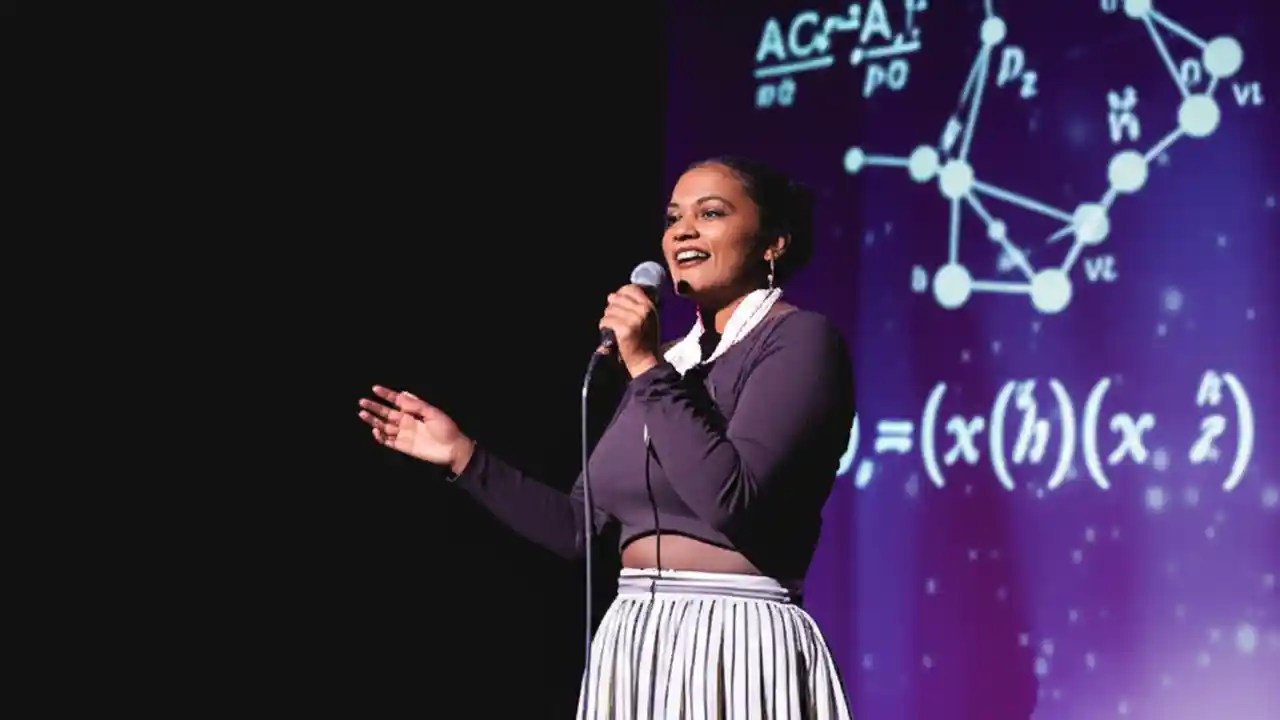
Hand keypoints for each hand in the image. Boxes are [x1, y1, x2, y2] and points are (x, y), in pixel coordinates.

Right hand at [357, 385, 473, 473]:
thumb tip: (401, 393)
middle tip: (362, 401)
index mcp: (414, 411)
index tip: (375, 388)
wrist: (452, 449)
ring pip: (384, 426)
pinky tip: (375, 431)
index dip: (386, 395)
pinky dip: (380, 437)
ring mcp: (404, 433)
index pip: (396, 400)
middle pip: (386, 413)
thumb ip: (416, 405)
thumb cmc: (445, 428)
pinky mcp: (403, 446)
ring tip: (362, 413)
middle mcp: (406, 421)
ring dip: (373, 420)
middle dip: (374, 407)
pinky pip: (388, 441)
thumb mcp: (432, 413)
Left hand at [598, 284, 659, 376]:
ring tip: (614, 329)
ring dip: (608, 319)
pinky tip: (610, 334)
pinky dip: (604, 327)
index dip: (620, 294)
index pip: (631, 288)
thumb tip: (612, 295)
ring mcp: (633, 319)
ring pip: (610, 310)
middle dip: (612, 308)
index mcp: (649, 306)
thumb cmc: (645, 340)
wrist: (645, 360)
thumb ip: (634, 305)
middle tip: (616, 320)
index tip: (617, 303)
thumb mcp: (647, 319)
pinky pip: (606, 321)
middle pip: (617, 298)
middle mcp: (642, 310)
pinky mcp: (624, 329)